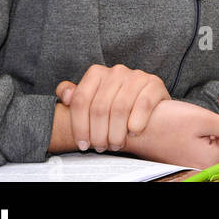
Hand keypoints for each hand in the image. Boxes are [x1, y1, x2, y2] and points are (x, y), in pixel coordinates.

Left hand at [55, 63, 169, 152]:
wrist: (147, 100)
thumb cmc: (115, 103)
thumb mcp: (93, 99)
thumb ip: (76, 97)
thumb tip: (65, 95)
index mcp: (96, 73)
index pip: (80, 101)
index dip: (79, 126)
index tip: (83, 144)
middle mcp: (116, 71)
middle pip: (99, 108)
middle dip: (98, 134)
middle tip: (101, 148)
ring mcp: (136, 76)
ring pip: (119, 109)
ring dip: (116, 133)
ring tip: (115, 145)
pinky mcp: (154, 83)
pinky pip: (142, 106)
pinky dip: (136, 123)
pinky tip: (133, 133)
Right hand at [123, 94, 218, 173]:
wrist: (131, 127)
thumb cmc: (165, 122)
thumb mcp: (203, 119)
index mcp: (212, 161)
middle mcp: (206, 169)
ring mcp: (197, 167)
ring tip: (217, 115)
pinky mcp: (189, 162)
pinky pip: (212, 154)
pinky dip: (214, 139)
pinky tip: (206, 123)